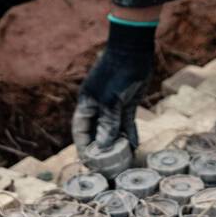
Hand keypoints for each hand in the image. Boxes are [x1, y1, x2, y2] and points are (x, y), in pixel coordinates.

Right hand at [71, 19, 155, 151]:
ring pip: (113, 130)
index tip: (90, 163)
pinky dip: (130, 134)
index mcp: (87, 104)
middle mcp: (98, 107)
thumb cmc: (117, 72)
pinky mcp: (127, 103)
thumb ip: (108, 124)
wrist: (133, 49)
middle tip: (109, 166)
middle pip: (97, 133)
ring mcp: (113, 106)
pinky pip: (127, 123)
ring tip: (124, 160)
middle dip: (102, 149)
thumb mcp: (111, 100)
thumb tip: (103, 146)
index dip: (84, 147)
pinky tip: (134, 146)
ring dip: (118, 143)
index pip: (81, 131)